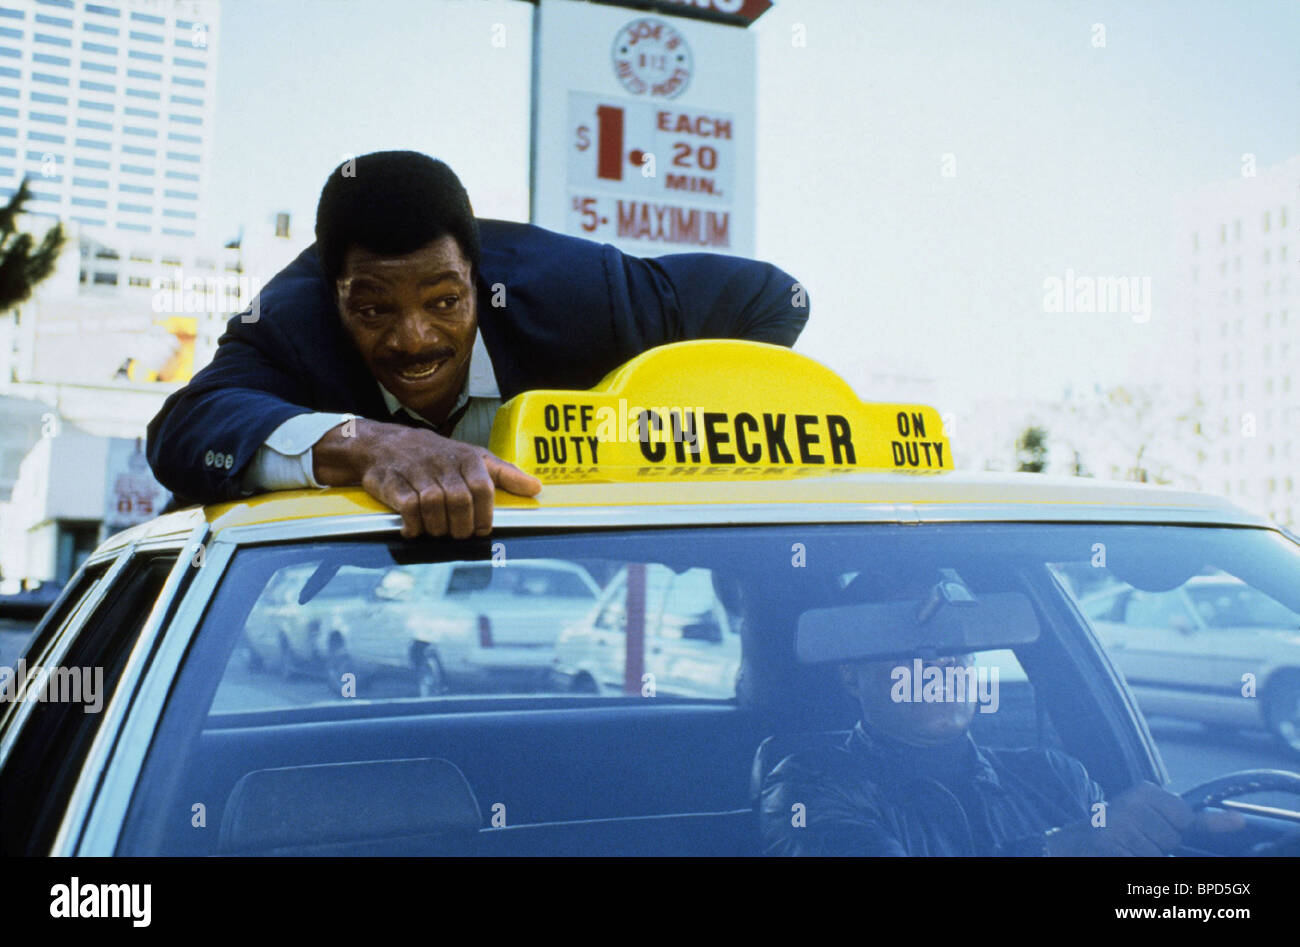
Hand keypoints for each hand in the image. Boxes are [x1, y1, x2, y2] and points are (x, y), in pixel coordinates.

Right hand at [312, 419, 540, 537]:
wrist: (384, 443)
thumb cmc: (438, 455)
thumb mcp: (474, 457)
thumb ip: (505, 474)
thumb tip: (537, 488)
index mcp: (467, 457)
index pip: (483, 488)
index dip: (484, 514)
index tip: (482, 530)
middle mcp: (442, 463)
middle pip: (459, 501)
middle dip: (461, 526)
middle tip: (460, 535)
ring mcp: (416, 472)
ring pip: (433, 504)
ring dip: (438, 527)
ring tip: (439, 532)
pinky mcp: (392, 482)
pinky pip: (406, 507)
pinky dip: (413, 525)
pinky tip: (415, 530)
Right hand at [1044, 781, 1245, 855]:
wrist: (1069, 845)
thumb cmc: (1118, 832)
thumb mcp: (1153, 817)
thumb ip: (1197, 820)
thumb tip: (1240, 821)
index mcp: (1143, 791)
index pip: (1185, 818)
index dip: (1171, 829)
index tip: (1150, 826)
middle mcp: (1130, 804)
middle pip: (1171, 839)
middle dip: (1158, 844)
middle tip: (1130, 838)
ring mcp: (1117, 826)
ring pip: (1157, 855)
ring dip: (1143, 855)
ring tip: (1121, 846)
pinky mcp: (1107, 846)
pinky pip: (1140, 861)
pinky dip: (1131, 859)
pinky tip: (1117, 852)